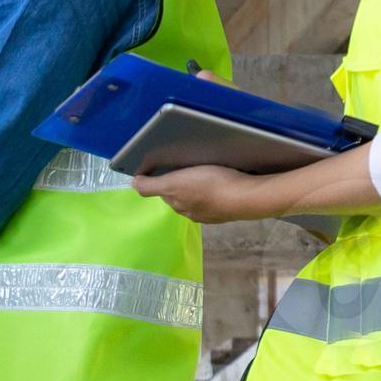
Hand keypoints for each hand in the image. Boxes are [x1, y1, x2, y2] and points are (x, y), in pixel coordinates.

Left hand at [132, 164, 268, 225]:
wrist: (245, 197)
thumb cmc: (209, 186)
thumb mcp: (174, 183)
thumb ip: (152, 186)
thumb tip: (134, 185)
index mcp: (179, 206)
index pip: (166, 193)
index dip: (165, 181)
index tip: (171, 169)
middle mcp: (193, 213)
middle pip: (181, 197)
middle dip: (182, 185)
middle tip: (188, 167)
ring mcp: (212, 213)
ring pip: (199, 198)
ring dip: (199, 187)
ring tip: (205, 172)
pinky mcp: (229, 208)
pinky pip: (217, 199)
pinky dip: (215, 191)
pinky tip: (222, 183)